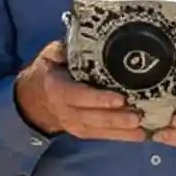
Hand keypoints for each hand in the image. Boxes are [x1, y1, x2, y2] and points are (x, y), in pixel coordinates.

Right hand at [15, 41, 146, 141]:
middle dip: (116, 118)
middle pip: (92, 117)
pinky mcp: (83, 133)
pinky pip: (102, 136)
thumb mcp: (50, 56)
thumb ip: (64, 50)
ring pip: (99, 130)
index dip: (98, 99)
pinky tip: (139, 135)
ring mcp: (74, 125)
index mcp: (57, 88)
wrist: (33, 100)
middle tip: (138, 116)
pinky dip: (121, 137)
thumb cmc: (47, 73)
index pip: (78, 96)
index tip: (119, 98)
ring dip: (122, 131)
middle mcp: (65, 110)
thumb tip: (82, 38)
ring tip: (142, 129)